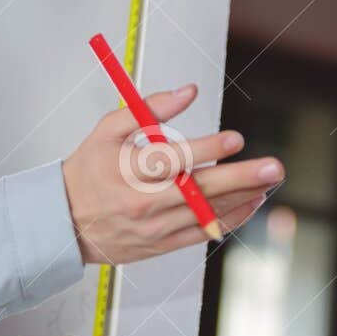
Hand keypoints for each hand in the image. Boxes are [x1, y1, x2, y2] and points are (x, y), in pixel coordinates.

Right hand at [60, 81, 282, 264]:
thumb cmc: (87, 173)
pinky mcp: (162, 244)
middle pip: (199, 189)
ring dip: (243, 197)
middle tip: (272, 167)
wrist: (63, 224)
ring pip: (207, 213)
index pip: (172, 159)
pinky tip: (250, 203)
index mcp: (128, 170)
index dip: (206, 148)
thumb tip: (188, 91)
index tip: (234, 139)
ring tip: (269, 182)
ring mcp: (155, 227)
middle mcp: (144, 201)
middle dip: (241, 177)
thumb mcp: (106, 131)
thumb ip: (149, 108)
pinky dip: (230, 219)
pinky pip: (202, 232)